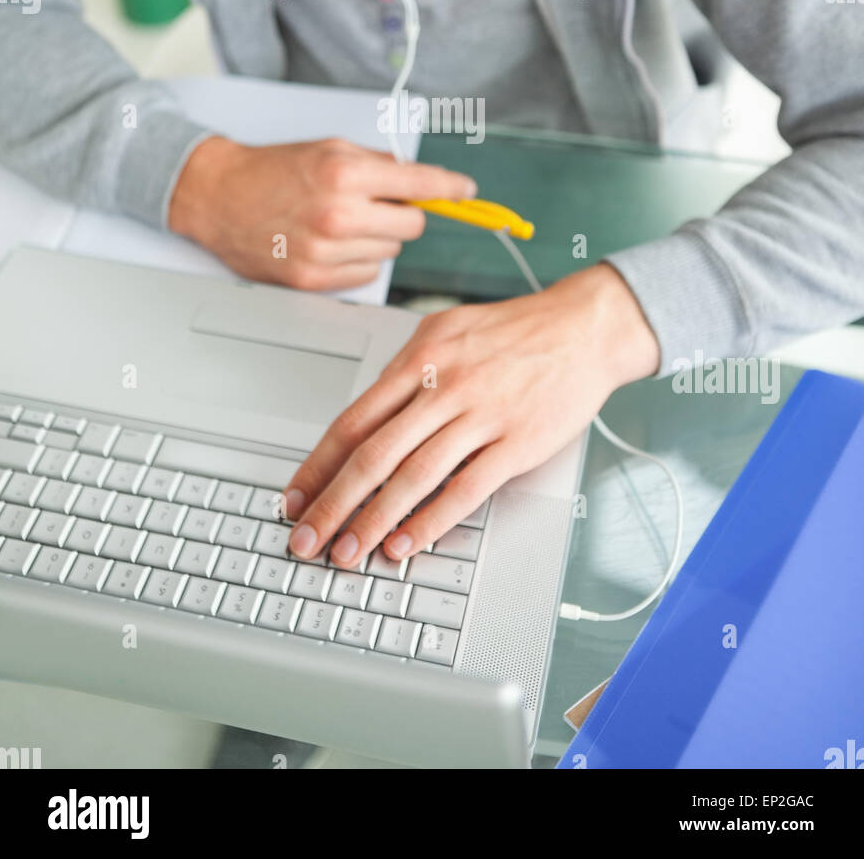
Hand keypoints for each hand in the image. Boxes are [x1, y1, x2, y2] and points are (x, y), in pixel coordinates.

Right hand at [168, 134, 477, 288]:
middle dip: (405, 215)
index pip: (421, 186)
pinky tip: (331, 243)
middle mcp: (338, 214)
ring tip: (344, 222)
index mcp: (345, 174)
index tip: (467, 193)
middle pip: (412, 228)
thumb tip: (422, 182)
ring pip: (389, 254)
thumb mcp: (331, 148)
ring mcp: (325, 251)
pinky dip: (357, 261)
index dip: (451, 189)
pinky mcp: (313, 279)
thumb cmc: (272, 169)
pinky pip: (365, 276)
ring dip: (378, 239)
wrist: (218, 195)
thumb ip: (380, 165)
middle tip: (381, 204)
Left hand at [281, 262, 660, 567]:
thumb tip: (369, 417)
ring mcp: (481, 416)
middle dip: (333, 504)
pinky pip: (465, 490)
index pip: (353, 420)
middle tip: (307, 539)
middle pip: (373, 454)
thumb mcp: (447, 330)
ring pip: (412, 478)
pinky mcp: (517, 444)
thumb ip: (408, 372)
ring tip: (348, 552)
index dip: (318, 465)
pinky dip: (430, 522)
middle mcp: (444, 386)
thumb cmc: (516, 331)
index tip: (296, 497)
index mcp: (420, 356)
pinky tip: (405, 544)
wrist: (584, 327)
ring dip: (373, 521)